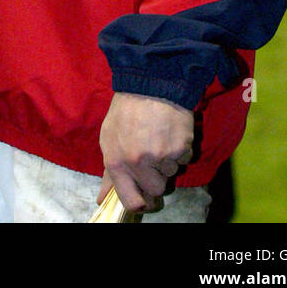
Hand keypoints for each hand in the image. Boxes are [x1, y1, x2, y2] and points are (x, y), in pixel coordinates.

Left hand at [98, 92, 194, 213]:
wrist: (149, 83)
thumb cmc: (125, 111)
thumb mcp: (109, 138)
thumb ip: (109, 173)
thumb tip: (102, 199)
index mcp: (117, 162)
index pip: (131, 201)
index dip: (140, 203)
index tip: (145, 198)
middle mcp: (138, 162)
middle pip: (156, 190)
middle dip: (157, 177)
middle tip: (153, 156)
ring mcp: (161, 155)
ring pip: (171, 174)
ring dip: (168, 160)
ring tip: (159, 137)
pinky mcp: (181, 147)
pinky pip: (184, 160)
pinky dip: (180, 150)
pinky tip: (171, 132)